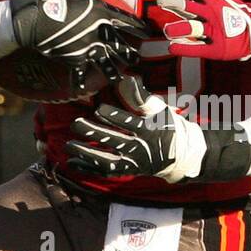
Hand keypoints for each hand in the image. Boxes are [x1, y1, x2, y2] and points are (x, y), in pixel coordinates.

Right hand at [10, 0, 147, 86]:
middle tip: (136, 58)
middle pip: (122, 46)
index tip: (146, 33)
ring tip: (118, 76)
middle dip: (131, 54)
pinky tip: (83, 90)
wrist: (34, 20)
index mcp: (101, 13)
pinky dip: (81, 83)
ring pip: (108, 64)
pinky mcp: (76, 60)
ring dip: (113, 72)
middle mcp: (99, 32)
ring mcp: (89, 48)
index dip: (139, 28)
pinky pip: (81, 74)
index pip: (128, 21)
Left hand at [66, 80, 208, 182]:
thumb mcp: (160, 110)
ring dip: (87, 153)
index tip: (98, 109)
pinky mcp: (129, 171)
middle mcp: (142, 149)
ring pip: (108, 160)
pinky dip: (89, 168)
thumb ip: (141, 97)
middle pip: (115, 141)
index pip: (131, 124)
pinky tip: (73, 162)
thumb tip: (127, 78)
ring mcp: (134, 163)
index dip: (114, 116)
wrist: (181, 157)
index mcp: (152, 131)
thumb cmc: (169, 127)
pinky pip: (107, 172)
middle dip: (94, 133)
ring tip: (69, 144)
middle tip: (76, 123)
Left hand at [155, 0, 250, 60]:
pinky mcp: (216, 48)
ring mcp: (214, 31)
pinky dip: (183, 48)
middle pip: (188, 6)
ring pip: (192, 27)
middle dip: (172, 2)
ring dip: (177, 28)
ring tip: (168, 30)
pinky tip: (172, 47)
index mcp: (210, 0)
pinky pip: (198, 48)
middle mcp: (211, 13)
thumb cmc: (232, 14)